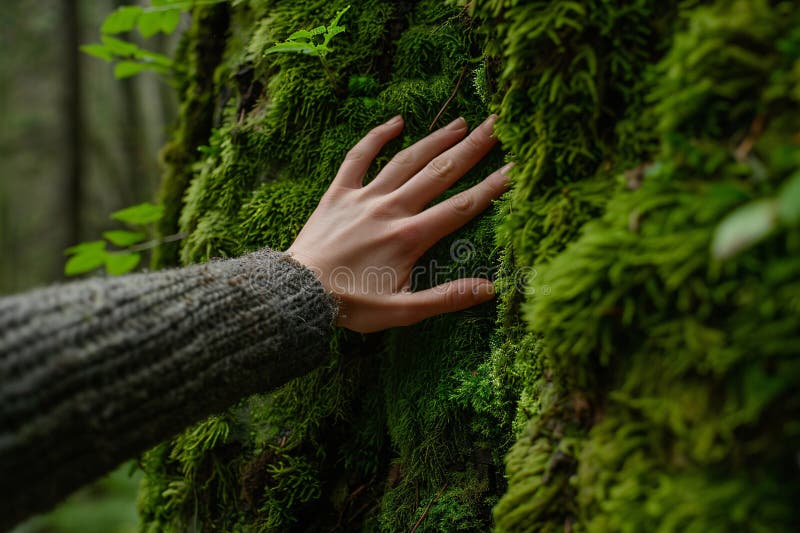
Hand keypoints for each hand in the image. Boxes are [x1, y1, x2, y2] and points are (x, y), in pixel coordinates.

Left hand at [287, 114, 510, 332]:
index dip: (491, 187)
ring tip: (459, 122)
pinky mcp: (338, 193)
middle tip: (496, 124)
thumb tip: (489, 288)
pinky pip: (358, 157)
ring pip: (406, 161)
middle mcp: (391, 209)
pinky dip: (376, 137)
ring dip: (434, 139)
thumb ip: (446, 298)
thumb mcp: (402, 311)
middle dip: (471, 148)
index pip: (461, 207)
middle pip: (439, 173)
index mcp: (410, 237)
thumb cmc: (352, 305)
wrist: (299, 293)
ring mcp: (364, 197)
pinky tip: (397, 122)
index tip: (515, 167)